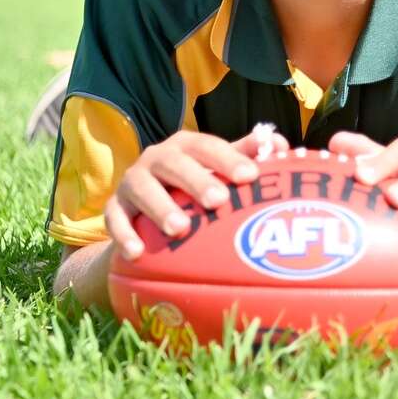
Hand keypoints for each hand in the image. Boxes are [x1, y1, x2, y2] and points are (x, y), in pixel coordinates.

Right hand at [105, 127, 287, 260]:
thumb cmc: (194, 184)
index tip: (251, 176)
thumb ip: (247, 156)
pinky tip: (138, 253)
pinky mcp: (114, 207)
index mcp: (186, 146)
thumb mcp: (218, 168)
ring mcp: (133, 182)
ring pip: (142, 190)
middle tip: (217, 201)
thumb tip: (282, 145)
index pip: (208, 146)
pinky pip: (115, 219)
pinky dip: (123, 235)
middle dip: (196, 180)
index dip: (229, 158)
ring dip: (160, 208)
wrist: (144, 204)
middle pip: (175, 164)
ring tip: (179, 229)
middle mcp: (157, 158)